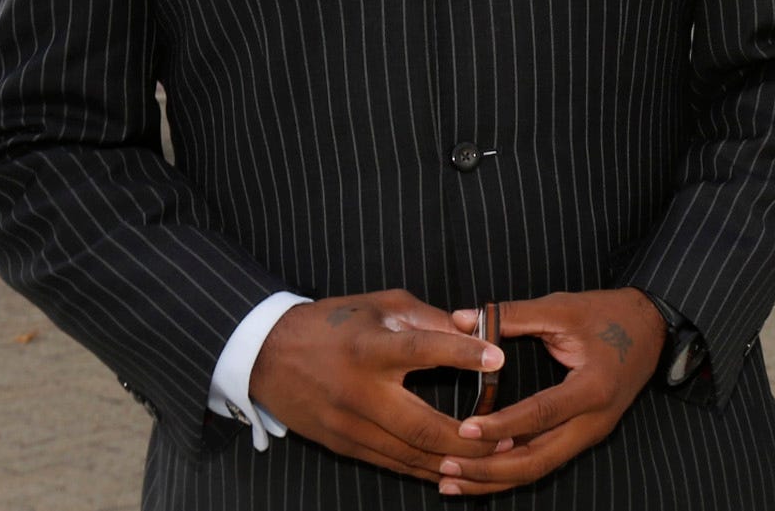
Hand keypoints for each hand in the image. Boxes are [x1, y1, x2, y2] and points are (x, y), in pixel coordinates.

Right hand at [249, 289, 505, 482]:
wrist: (266, 355)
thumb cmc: (332, 322)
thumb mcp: (380, 305)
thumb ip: (428, 318)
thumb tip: (474, 329)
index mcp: (371, 346)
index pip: (422, 349)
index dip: (462, 353)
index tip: (499, 357)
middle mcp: (360, 391)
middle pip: (421, 424)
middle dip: (468, 438)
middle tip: (508, 436)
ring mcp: (349, 425)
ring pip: (408, 453)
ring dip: (452, 460)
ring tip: (493, 457)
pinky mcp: (342, 445)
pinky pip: (390, 462)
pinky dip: (423, 468)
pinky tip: (451, 468)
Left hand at [435, 289, 666, 496]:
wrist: (652, 326)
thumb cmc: (608, 313)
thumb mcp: (563, 307)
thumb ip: (514, 315)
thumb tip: (462, 319)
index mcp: (593, 387)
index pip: (541, 415)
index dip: (502, 425)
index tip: (463, 430)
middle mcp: (595, 420)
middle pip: (538, 460)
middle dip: (489, 470)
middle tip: (447, 469)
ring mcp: (592, 433)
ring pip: (539, 469)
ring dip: (495, 479)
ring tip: (452, 482)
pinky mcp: (585, 436)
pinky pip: (544, 461)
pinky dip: (511, 471)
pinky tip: (481, 475)